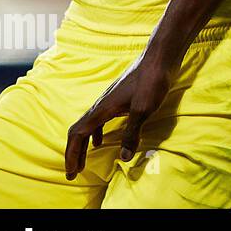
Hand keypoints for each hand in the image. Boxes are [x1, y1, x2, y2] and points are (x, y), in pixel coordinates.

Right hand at [65, 51, 175, 179]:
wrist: (160, 57)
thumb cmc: (151, 81)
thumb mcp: (143, 110)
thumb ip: (132, 133)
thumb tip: (123, 157)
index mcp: (102, 109)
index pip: (77, 135)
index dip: (71, 155)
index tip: (70, 173)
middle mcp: (101, 104)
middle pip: (79, 131)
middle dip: (74, 153)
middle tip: (73, 172)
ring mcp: (109, 100)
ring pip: (89, 125)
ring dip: (84, 144)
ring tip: (84, 160)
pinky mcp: (119, 98)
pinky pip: (99, 120)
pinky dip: (96, 134)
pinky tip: (102, 140)